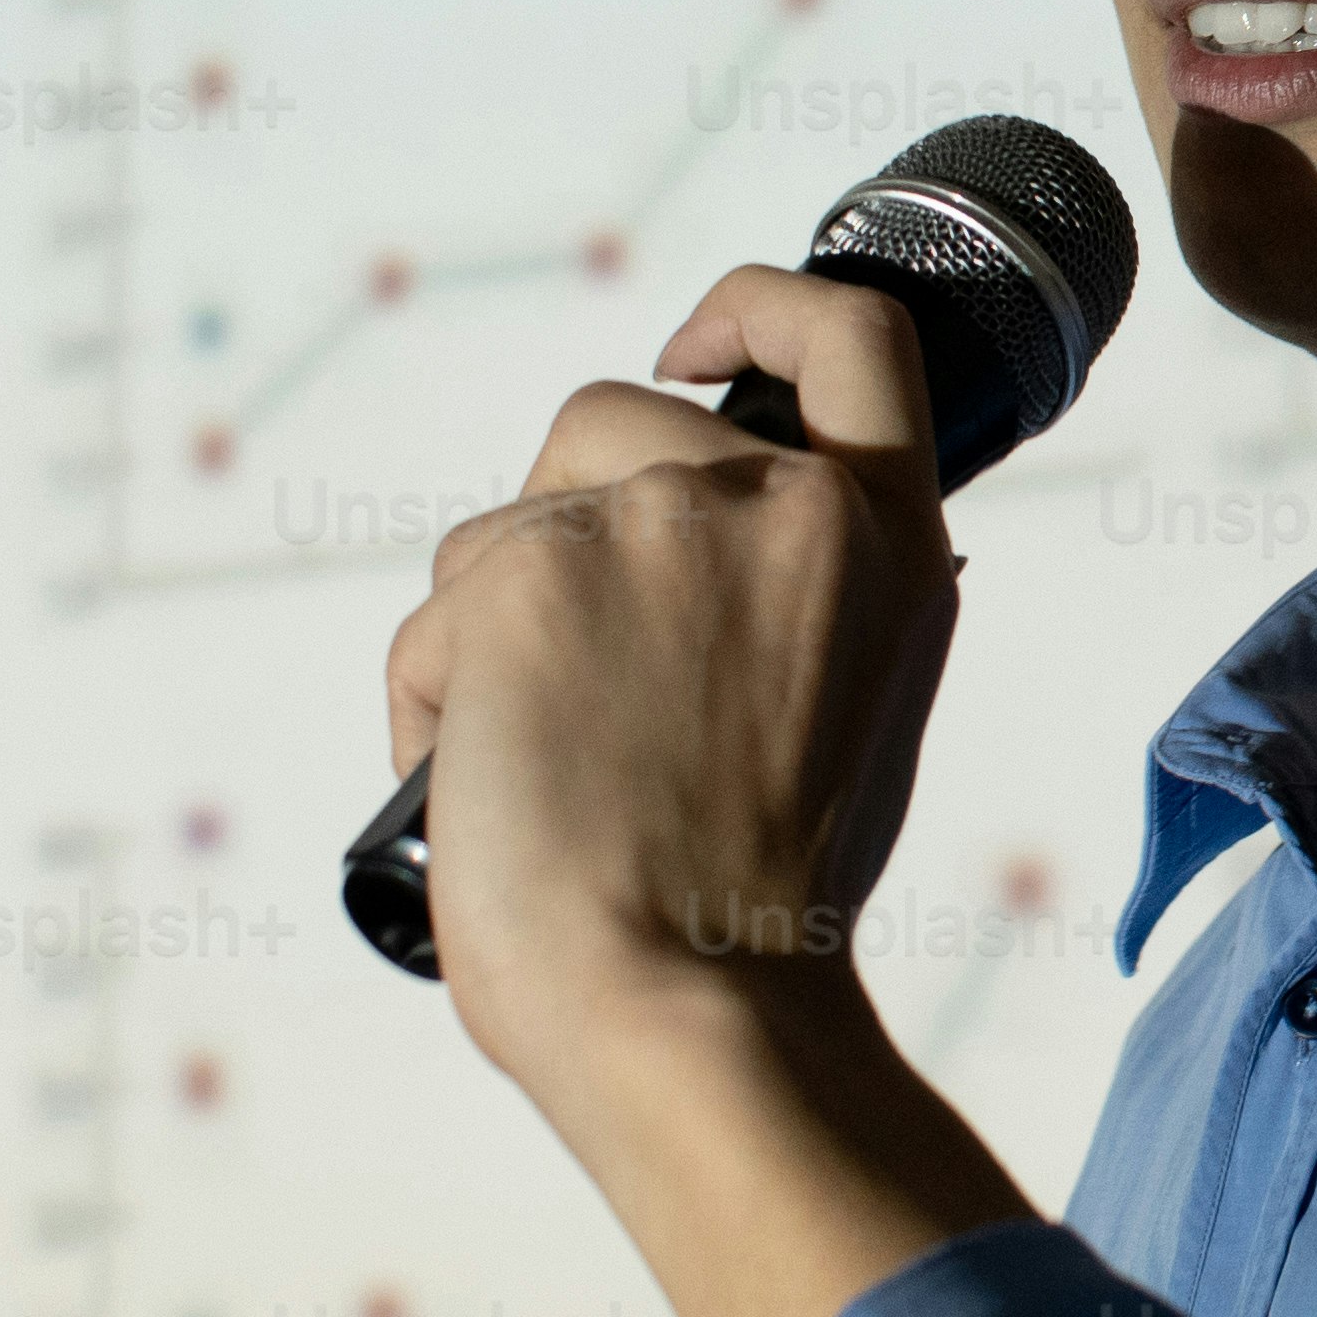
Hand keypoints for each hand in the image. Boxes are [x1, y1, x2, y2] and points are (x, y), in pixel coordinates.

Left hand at [376, 264, 1040, 1316]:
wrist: (690, 1007)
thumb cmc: (755, 916)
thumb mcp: (854, 716)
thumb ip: (802, 599)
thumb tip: (697, 550)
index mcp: (887, 545)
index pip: (849, 335)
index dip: (754, 309)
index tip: (690, 346)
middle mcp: (778, 506)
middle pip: (609, 425)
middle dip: (560, 529)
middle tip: (577, 695)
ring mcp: (651, 523)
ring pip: (504, 526)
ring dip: (489, 630)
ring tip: (534, 773)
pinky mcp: (527, 571)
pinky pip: (434, 618)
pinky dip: (430, 701)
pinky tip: (472, 791)